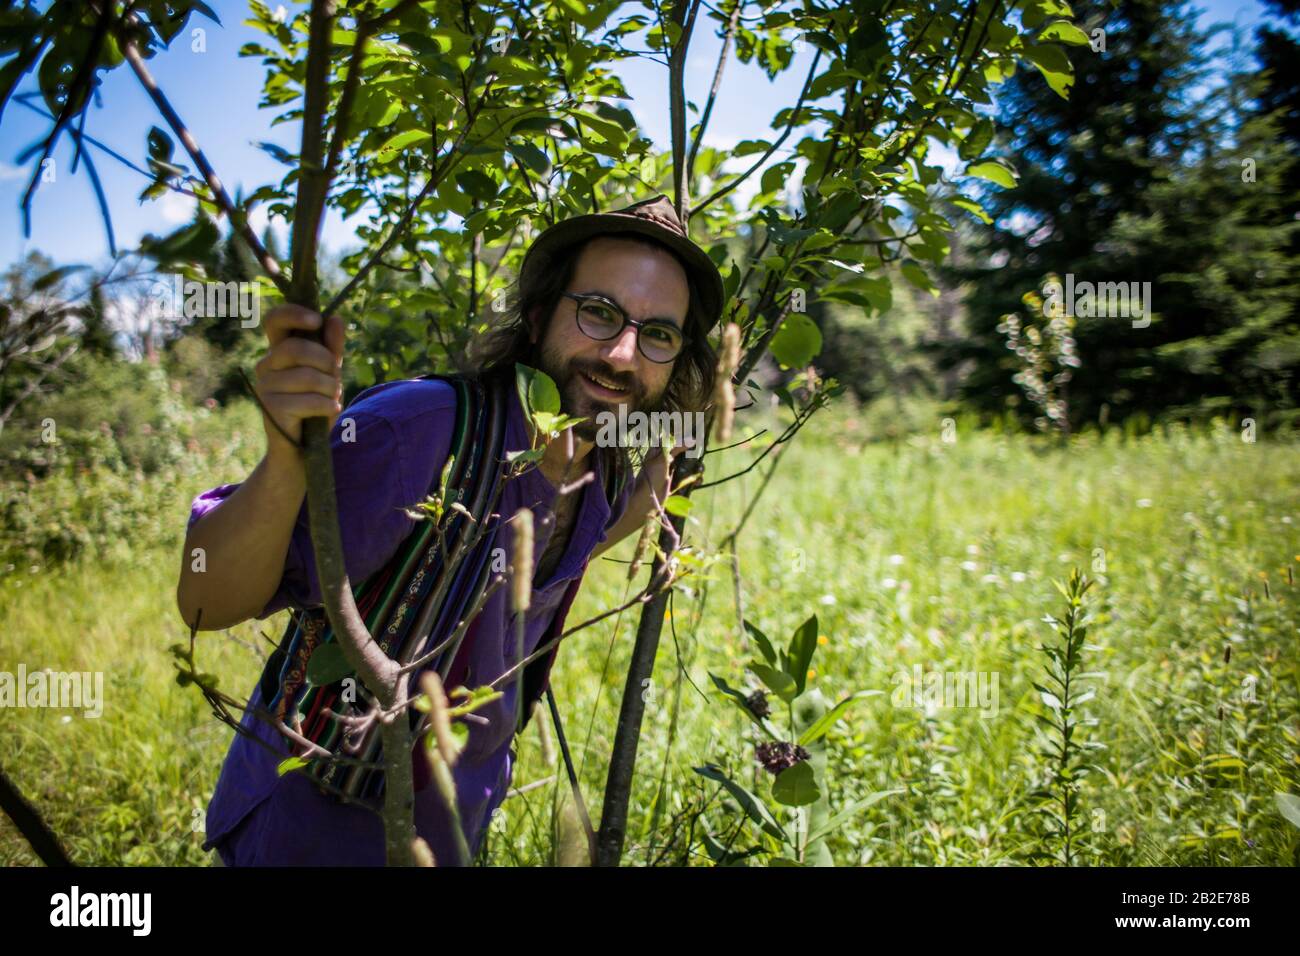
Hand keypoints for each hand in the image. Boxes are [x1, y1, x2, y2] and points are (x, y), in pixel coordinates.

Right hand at [254, 304, 344, 460]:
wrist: (304, 448)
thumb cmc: (316, 406)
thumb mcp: (329, 374)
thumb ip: (332, 348)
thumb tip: (334, 318)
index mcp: (279, 351)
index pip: (274, 320)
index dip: (293, 314)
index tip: (316, 320)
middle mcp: (266, 366)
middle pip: (297, 348)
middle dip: (326, 362)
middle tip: (335, 377)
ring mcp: (265, 387)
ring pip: (307, 376)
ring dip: (331, 388)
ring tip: (333, 398)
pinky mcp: (270, 409)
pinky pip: (308, 400)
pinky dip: (327, 405)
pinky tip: (331, 411)